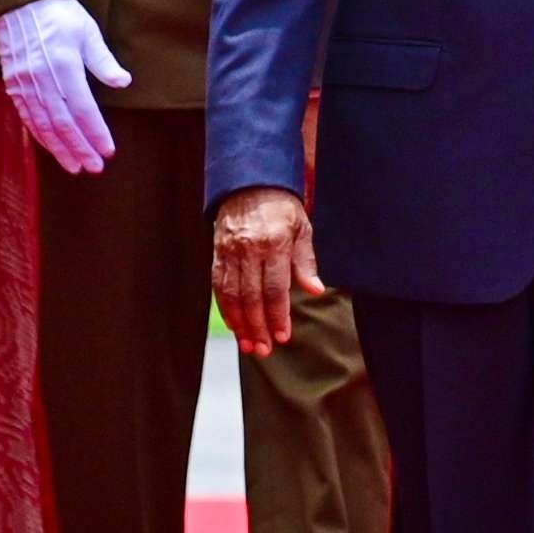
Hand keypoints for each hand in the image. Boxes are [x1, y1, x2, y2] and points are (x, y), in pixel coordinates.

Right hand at [0, 0, 130, 174]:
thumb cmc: (57, 12)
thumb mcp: (87, 31)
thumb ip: (103, 61)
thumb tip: (123, 82)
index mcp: (64, 66)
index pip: (83, 109)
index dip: (95, 133)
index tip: (108, 151)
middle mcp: (41, 79)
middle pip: (62, 124)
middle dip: (79, 149)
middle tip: (94, 168)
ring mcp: (24, 84)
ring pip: (43, 125)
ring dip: (59, 149)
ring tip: (74, 166)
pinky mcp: (13, 84)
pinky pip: (27, 116)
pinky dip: (40, 135)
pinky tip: (50, 147)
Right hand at [212, 185, 320, 356]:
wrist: (249, 182)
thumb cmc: (281, 207)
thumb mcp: (302, 228)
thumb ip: (305, 261)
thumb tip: (316, 290)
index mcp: (274, 243)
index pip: (275, 288)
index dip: (278, 315)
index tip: (282, 336)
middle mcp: (249, 249)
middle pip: (251, 297)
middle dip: (258, 327)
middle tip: (264, 350)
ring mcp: (230, 251)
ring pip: (232, 295)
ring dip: (240, 323)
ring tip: (248, 345)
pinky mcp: (217, 252)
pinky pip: (219, 285)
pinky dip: (225, 308)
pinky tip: (233, 324)